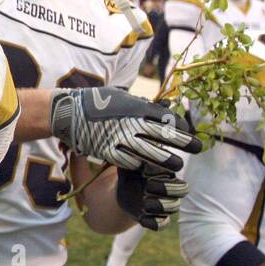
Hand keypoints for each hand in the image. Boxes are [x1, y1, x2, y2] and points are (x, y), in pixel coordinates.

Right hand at [49, 89, 200, 171]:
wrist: (68, 112)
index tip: (188, 132)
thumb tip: (159, 108)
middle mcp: (131, 123)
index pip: (167, 117)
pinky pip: (129, 162)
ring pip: (150, 153)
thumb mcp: (121, 96)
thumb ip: (140, 104)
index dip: (181, 126)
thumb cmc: (95, 101)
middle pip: (164, 135)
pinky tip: (146, 170)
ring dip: (166, 161)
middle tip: (196, 149)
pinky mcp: (108, 151)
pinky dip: (139, 166)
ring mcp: (120, 138)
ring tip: (177, 167)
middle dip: (183, 143)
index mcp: (136, 107)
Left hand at [115, 160, 187, 230]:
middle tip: (147, 187)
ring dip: (160, 206)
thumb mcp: (127, 160)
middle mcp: (169, 186)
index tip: (145, 171)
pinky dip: (154, 223)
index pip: (176, 169)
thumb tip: (130, 151)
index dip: (163, 172)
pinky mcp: (155, 217)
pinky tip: (141, 218)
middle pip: (182, 189)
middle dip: (166, 189)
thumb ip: (130, 155)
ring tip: (144, 204)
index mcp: (165, 170)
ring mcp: (164, 202)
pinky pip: (162, 224)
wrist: (122, 189)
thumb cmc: (128, 169)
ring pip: (174, 207)